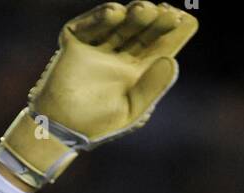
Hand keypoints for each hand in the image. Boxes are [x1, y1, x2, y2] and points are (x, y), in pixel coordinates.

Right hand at [0, 2, 197, 187]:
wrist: (59, 130)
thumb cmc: (97, 126)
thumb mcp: (131, 110)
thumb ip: (152, 87)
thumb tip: (173, 61)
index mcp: (138, 73)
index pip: (161, 47)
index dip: (173, 32)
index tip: (184, 19)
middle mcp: (120, 56)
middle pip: (143, 31)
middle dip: (156, 20)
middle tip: (166, 12)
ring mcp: (98, 47)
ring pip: (121, 24)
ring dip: (134, 14)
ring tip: (145, 9)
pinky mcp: (75, 42)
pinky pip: (90, 24)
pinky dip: (102, 17)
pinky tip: (116, 13)